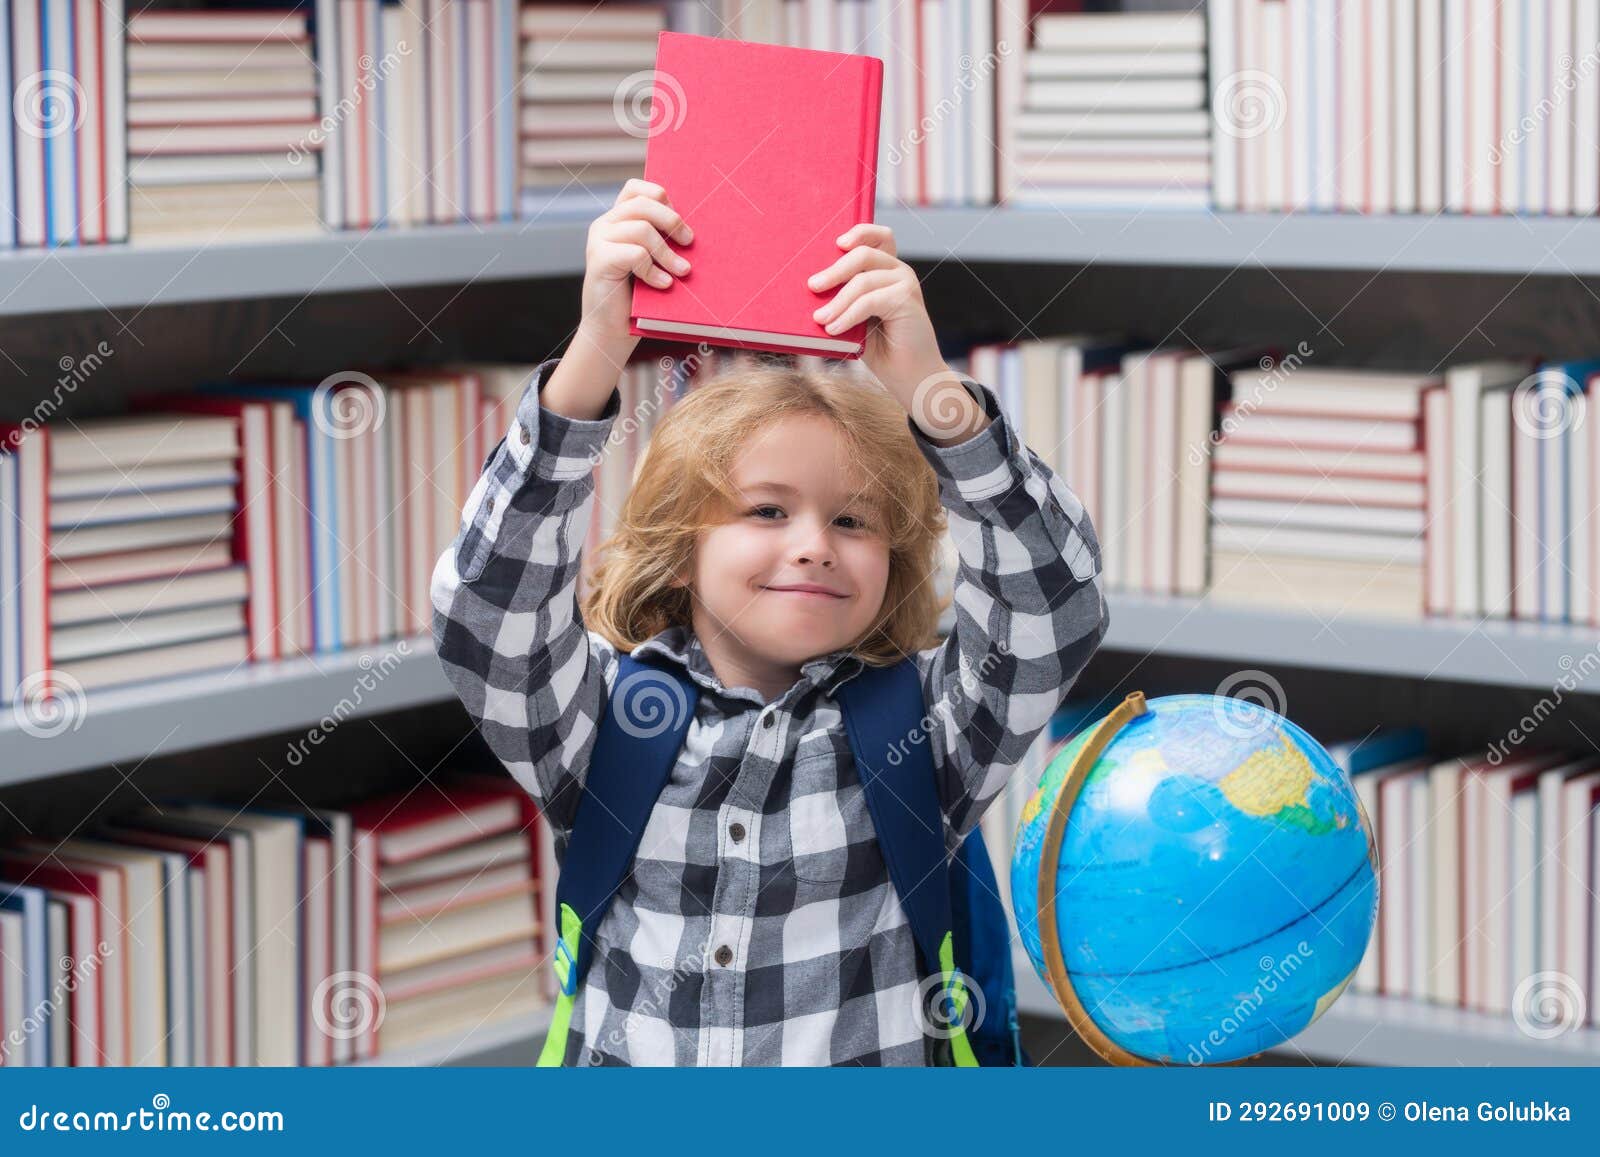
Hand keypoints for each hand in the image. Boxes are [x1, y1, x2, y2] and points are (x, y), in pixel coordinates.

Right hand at [577, 179, 693, 351]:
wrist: (611, 330)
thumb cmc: (638, 296)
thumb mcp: (653, 262)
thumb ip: (662, 240)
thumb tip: (693, 230)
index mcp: (618, 219)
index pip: (636, 189)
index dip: (661, 197)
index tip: (680, 222)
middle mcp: (605, 224)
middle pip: (644, 205)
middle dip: (673, 222)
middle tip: (690, 243)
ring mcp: (599, 240)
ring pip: (642, 229)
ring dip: (668, 252)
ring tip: (683, 272)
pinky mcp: (599, 260)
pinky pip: (635, 254)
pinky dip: (654, 270)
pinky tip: (664, 284)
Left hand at [808, 224, 943, 391]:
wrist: (911, 377)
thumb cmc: (881, 348)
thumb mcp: (856, 319)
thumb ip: (843, 301)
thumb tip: (811, 291)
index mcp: (887, 270)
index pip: (878, 237)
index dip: (860, 232)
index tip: (837, 243)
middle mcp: (899, 271)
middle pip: (863, 254)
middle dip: (834, 270)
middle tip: (812, 287)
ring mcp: (905, 284)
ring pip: (862, 280)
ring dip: (837, 301)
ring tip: (820, 319)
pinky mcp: (907, 300)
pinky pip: (869, 300)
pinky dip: (848, 315)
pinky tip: (833, 329)